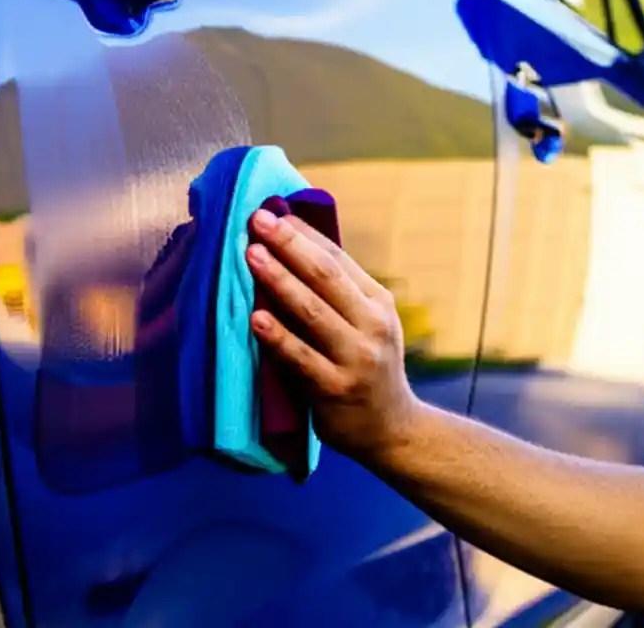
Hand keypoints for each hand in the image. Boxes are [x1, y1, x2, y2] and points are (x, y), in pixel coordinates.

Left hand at [246, 209, 417, 462]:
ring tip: (251, 256)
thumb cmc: (366, 366)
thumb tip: (291, 245)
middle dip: (290, 245)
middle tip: (258, 221)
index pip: (337, 258)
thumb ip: (338, 293)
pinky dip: (278, 336)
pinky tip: (255, 318)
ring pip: (312, 311)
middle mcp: (372, 325)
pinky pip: (300, 358)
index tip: (272, 213)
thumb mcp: (368, 324)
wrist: (391, 429)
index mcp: (378, 302)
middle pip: (326, 276)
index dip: (303, 234)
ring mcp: (355, 358)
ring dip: (279, 280)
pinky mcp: (335, 389)